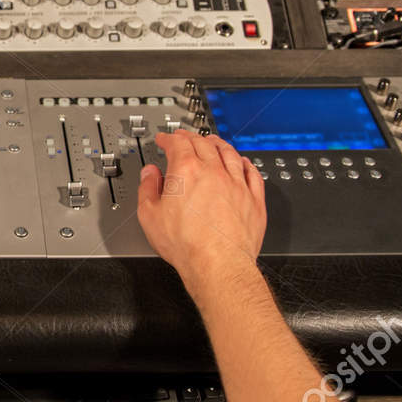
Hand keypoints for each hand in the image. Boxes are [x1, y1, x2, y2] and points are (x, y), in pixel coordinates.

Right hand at [137, 132, 266, 287]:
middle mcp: (214, 172)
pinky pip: (251, 172)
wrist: (218, 264)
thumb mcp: (150, 216)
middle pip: (204, 143)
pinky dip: (245, 163)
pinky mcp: (253, 199)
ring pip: (229, 153)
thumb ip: (148, 189)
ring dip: (219, 143)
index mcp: (187, 172)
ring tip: (213, 141)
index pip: (178, 143)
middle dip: (192, 137)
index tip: (165, 138)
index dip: (169, 138)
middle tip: (185, 137)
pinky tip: (243, 162)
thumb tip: (149, 174)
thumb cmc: (187, 245)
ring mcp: (237, 184)